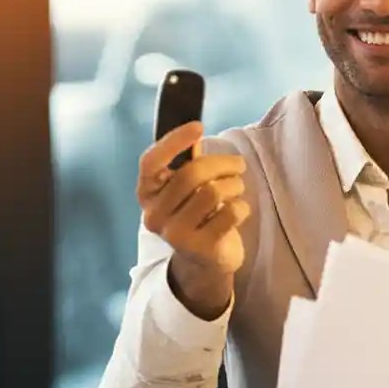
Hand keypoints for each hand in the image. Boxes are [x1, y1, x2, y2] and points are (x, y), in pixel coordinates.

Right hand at [137, 121, 249, 317]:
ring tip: (236, 188)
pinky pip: (230, 212)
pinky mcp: (201, 248)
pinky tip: (237, 211)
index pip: (150, 162)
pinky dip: (242, 206)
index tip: (198, 126)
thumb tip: (194, 130)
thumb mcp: (186, 189)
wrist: (205, 262)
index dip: (173, 140)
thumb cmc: (197, 214)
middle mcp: (155, 215)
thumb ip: (187, 163)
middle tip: (238, 164)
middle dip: (222, 163)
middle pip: (191, 173)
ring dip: (234, 184)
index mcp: (146, 194)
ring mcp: (176, 235)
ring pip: (213, 191)